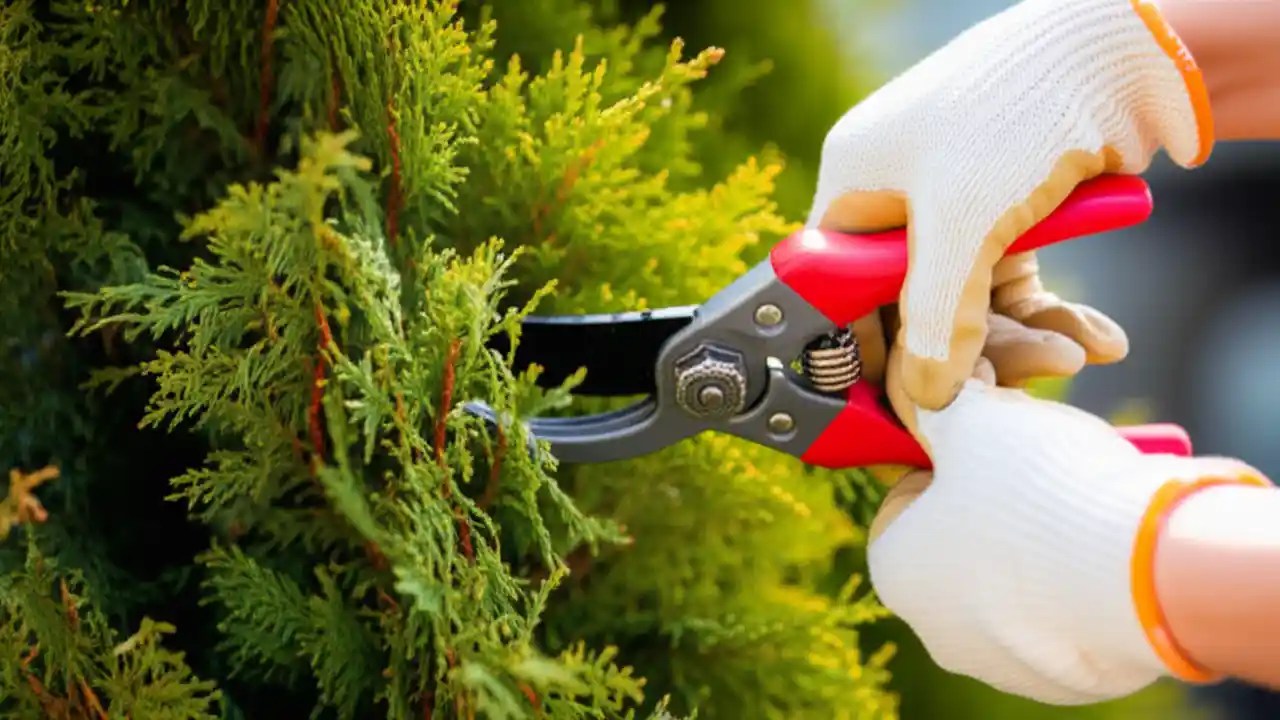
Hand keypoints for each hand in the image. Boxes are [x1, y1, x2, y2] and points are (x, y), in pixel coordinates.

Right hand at [809, 0, 1211, 410]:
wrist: (1122, 54)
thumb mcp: (964, 223)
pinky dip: (1050, 316)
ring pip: (967, 306)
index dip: (867, 354)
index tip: (900, 407)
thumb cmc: (1016, 114)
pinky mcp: (1010, 217)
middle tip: (1001, 396)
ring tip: (1072, 356)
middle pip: (910, 309)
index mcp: (854, 191)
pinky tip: (1095, 338)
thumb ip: (934, 316)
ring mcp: (956, 210)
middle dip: (963, 355)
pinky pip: (1012, 287)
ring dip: (1021, 342)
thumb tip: (924, 398)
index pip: (839, 295)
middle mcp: (897, 202)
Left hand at [867, 342, 1269, 704]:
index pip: (908, 496)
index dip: (950, 457)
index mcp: (895, 569)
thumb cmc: (1037, 488)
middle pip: (963, 536)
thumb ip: (941, 406)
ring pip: (1018, 574)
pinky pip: (1067, 610)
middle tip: (1044, 462)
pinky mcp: (1066, 679)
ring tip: (1084, 498)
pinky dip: (1085, 576)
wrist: (1147, 571)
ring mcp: (1001, 661)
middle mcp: (934, 629)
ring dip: (1045, 535)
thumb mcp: (973, 418)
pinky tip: (1112, 545)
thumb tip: (936, 390)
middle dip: (1001, 495)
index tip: (991, 440)